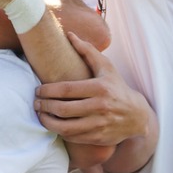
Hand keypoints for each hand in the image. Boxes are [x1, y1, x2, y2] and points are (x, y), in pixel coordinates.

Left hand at [35, 33, 151, 145]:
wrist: (137, 116)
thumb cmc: (117, 87)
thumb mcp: (106, 67)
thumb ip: (87, 51)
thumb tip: (69, 35)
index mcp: (100, 87)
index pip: (66, 89)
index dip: (47, 91)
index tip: (38, 90)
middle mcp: (100, 106)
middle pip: (63, 109)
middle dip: (44, 106)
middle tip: (35, 103)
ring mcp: (99, 124)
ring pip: (65, 127)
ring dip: (47, 122)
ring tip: (40, 115)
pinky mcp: (98, 138)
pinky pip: (72, 137)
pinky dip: (59, 131)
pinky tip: (54, 124)